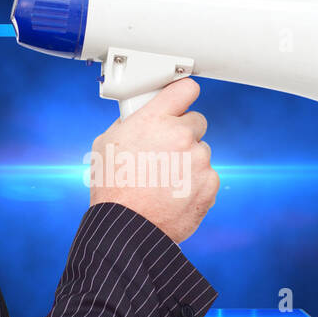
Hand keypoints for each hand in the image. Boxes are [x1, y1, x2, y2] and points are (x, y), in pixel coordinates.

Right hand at [87, 78, 218, 242]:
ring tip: (164, 181)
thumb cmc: (112, 188)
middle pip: (197, 122)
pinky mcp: (209, 184)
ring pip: (201, 152)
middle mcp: (180, 135)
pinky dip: (195, 185)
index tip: (183, 100)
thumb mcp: (107, 143)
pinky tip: (174, 195)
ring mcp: (198, 160)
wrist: (126, 227)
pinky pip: (207, 177)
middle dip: (183, 134)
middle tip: (164, 152)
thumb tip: (138, 119)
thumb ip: (129, 124)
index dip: (183, 95)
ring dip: (189, 162)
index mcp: (154, 119)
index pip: (186, 89)